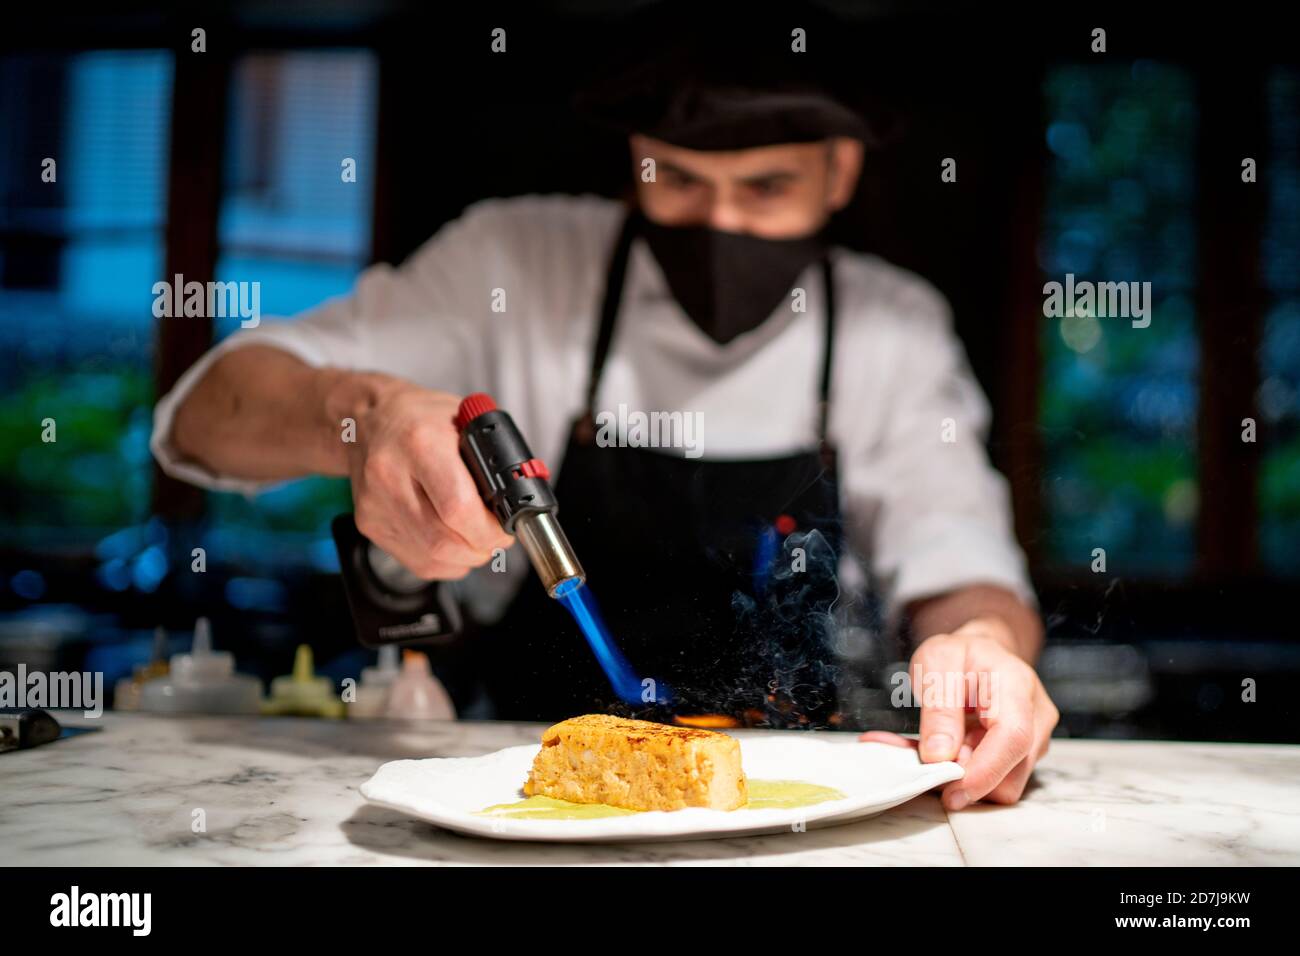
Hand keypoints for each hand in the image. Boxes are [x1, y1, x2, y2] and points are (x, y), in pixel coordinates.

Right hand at [341, 381, 512, 579]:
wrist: (367, 420)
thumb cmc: (420, 417)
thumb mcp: (465, 420)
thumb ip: (493, 458)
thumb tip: (523, 497)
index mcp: (420, 442)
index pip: (458, 507)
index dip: (490, 529)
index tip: (506, 527)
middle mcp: (391, 475)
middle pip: (445, 540)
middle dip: (482, 547)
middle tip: (497, 536)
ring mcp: (376, 504)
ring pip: (433, 558)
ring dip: (466, 557)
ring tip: (478, 538)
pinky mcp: (369, 525)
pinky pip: (418, 562)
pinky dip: (445, 561)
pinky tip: (453, 542)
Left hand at [860, 618, 1058, 808]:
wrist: (983, 652)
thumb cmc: (961, 654)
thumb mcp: (935, 663)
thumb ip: (938, 709)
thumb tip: (939, 756)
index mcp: (1016, 684)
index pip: (1013, 737)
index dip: (985, 771)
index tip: (952, 790)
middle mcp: (1037, 715)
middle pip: (1013, 771)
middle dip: (969, 777)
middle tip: (930, 756)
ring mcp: (1036, 738)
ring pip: (1004, 783)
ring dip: (964, 777)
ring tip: (936, 746)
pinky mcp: (1025, 755)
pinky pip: (997, 780)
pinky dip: (966, 775)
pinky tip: (945, 752)